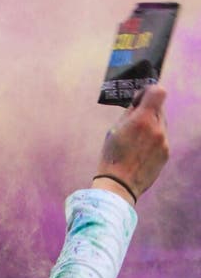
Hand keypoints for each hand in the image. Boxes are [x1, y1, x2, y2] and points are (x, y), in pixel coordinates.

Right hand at [93, 84, 168, 201]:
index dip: (149, 91)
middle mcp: (157, 128)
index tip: (141, 99)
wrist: (119, 185)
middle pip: (159, 108)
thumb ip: (130, 113)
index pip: (158, 91)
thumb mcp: (114, 130)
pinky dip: (153, 140)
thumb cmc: (112, 157)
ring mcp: (164, 141)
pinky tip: (141, 152)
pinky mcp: (166, 153)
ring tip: (136, 141)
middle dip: (148, 111)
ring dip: (151, 126)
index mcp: (143, 119)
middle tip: (135, 122)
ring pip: (161, 124)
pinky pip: (162, 139)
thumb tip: (139, 102)